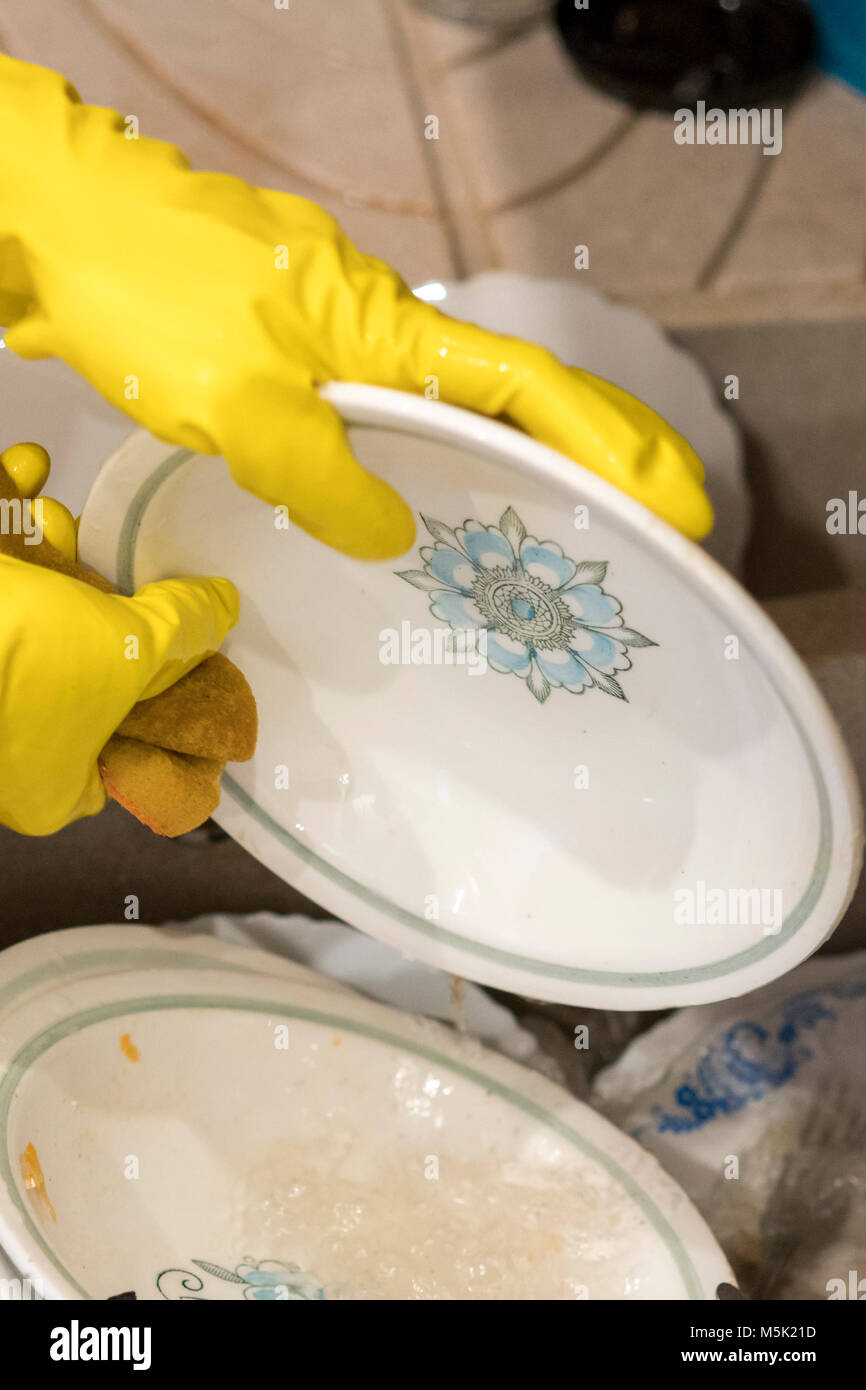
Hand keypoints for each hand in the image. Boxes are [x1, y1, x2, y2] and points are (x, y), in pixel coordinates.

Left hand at [0, 56, 712, 559]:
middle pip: (520, 393)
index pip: (530, 389)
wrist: (62, 235)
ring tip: (584, 527)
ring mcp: (343, 342)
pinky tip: (440, 500)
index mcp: (391, 332)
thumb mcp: (242, 407)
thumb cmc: (147, 295)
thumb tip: (392, 534)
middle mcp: (382, 332)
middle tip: (667, 517)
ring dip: (530, 461)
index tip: (676, 500)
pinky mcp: (299, 358)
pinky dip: (441, 458)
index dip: (610, 446)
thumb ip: (325, 478)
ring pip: (459, 407)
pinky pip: (395, 414)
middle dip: (602, 453)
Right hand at [0, 443, 237, 835]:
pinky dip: (5, 515)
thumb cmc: (24, 656)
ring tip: (51, 516)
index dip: (162, 705)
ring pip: (28, 616)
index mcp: (52, 785)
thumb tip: (222, 609)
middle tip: (111, 566)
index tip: (184, 655)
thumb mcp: (127, 643)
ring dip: (43, 550)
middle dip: (96, 603)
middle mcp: (8, 748)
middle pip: (81, 672)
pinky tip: (22, 471)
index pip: (124, 757)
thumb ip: (182, 628)